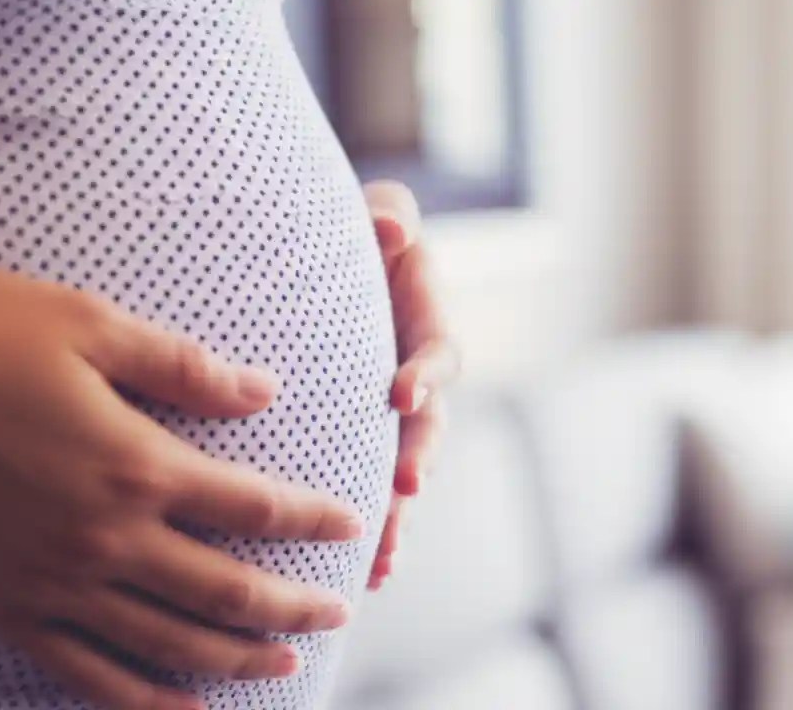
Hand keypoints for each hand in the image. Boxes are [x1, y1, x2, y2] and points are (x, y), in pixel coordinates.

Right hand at [0, 270, 363, 709]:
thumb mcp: (85, 325)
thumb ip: (183, 366)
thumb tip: (266, 390)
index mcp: (137, 464)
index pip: (254, 505)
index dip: (312, 520)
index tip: (351, 527)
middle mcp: (106, 537)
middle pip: (226, 589)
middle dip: (292, 605)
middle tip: (339, 614)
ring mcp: (53, 583)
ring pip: (168, 641)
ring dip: (235, 658)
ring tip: (284, 667)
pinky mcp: (4, 608)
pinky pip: (84, 670)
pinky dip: (140, 698)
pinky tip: (182, 709)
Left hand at [364, 182, 460, 589]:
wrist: (354, 271)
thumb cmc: (369, 240)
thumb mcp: (381, 217)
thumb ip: (389, 219)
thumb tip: (390, 232)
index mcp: (429, 330)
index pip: (438, 354)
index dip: (425, 373)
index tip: (402, 394)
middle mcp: (422, 384)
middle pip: (431, 429)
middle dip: (418, 458)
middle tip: (405, 487)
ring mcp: (399, 422)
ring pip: (406, 474)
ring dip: (397, 516)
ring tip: (380, 561)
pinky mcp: (370, 444)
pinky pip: (378, 490)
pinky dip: (375, 531)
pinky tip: (363, 575)